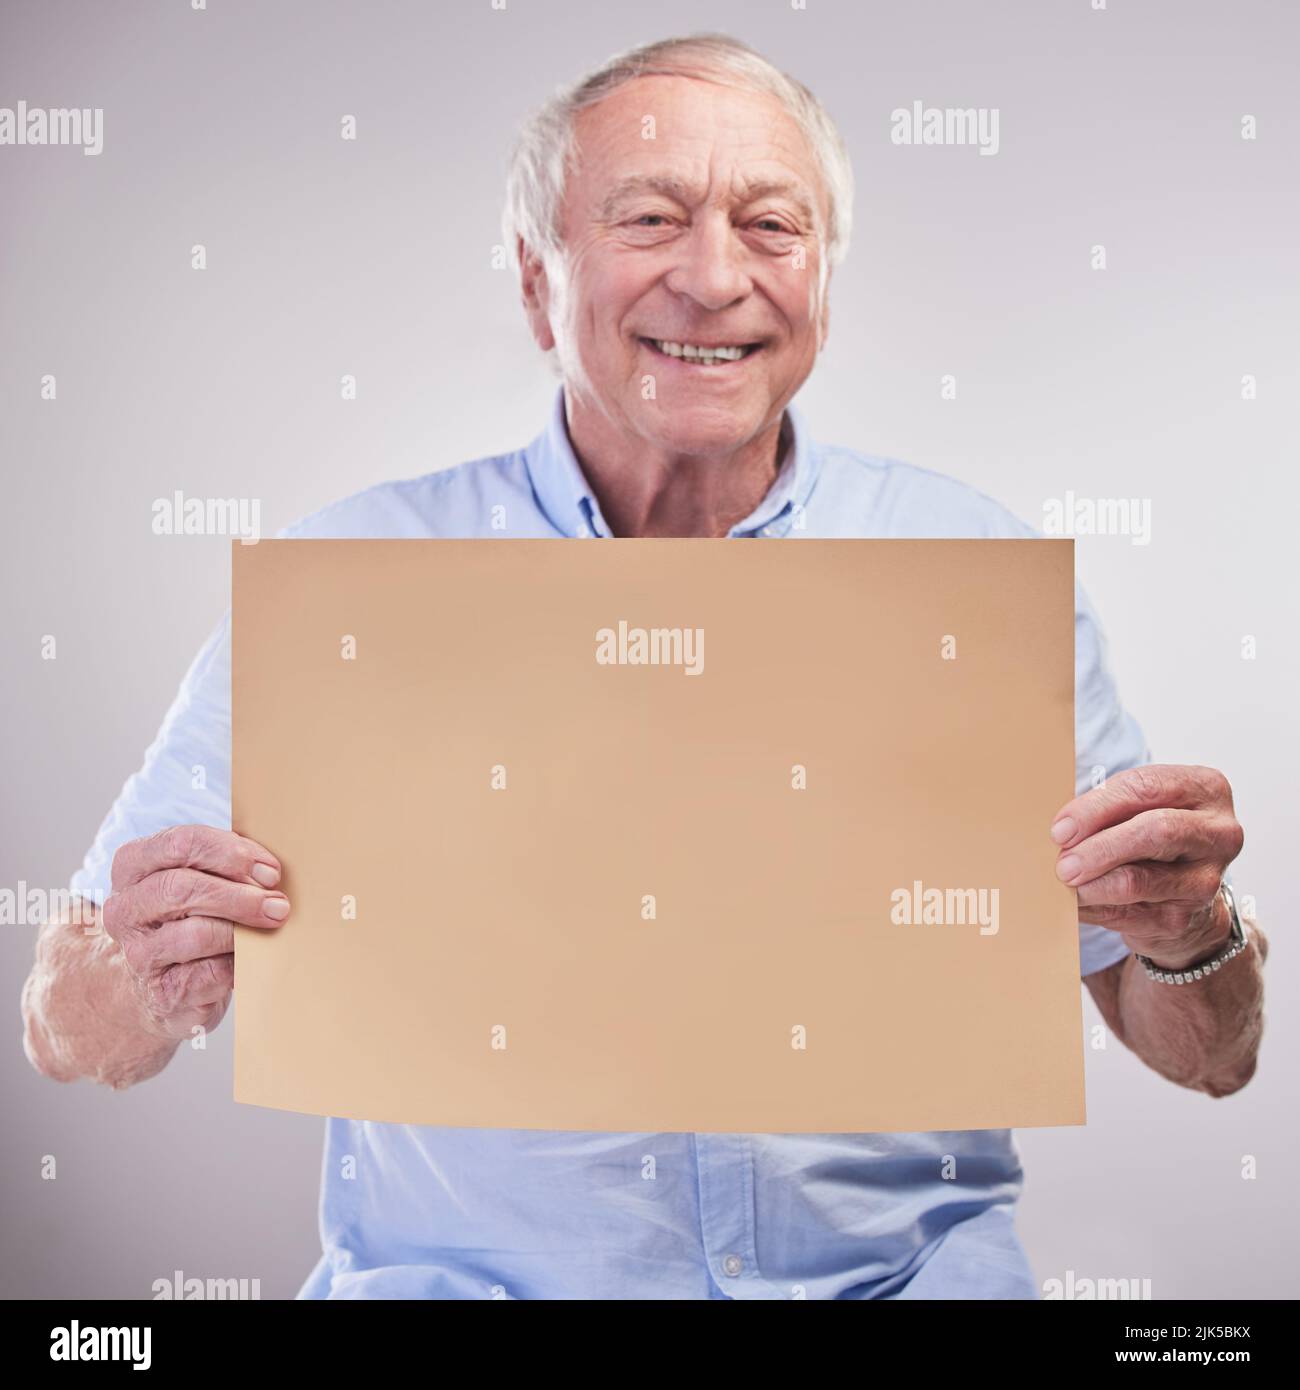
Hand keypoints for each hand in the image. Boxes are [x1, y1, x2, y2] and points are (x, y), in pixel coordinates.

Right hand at [103, 825, 289, 1041]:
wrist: (160, 986)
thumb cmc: (188, 919)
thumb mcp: (197, 881)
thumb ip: (226, 866)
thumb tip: (270, 871)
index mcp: (133, 866)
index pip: (180, 843)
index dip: (231, 853)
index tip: (270, 871)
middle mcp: (126, 908)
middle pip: (182, 887)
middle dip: (240, 895)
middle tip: (278, 904)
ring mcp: (138, 953)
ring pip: (195, 933)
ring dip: (242, 929)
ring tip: (270, 928)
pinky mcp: (160, 991)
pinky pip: (209, 973)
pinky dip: (238, 963)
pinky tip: (252, 957)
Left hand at [1050, 765, 1244, 970]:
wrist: (1182, 896)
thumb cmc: (1152, 839)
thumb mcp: (1137, 809)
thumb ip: (1107, 809)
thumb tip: (1062, 830)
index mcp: (1205, 789)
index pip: (1146, 787)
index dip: (1096, 807)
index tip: (1061, 827)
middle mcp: (1218, 833)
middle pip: (1155, 831)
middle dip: (1099, 846)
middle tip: (1063, 861)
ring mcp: (1207, 879)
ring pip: (1139, 879)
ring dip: (1092, 882)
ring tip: (1065, 881)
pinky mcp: (1185, 917)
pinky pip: (1128, 912)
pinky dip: (1093, 906)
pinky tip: (1076, 901)